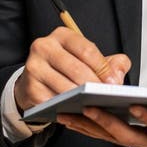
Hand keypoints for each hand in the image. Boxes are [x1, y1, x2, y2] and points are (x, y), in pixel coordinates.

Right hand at [14, 26, 130, 113]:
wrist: (36, 82)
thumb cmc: (66, 68)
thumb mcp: (89, 59)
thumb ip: (112, 63)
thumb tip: (117, 77)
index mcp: (62, 35)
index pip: (86, 49)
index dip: (103, 67)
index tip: (114, 82)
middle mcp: (44, 46)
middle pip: (76, 68)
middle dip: (94, 85)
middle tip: (107, 97)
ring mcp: (34, 67)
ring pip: (64, 87)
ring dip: (82, 99)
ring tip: (95, 104)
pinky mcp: (29, 88)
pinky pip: (53, 102)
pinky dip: (67, 108)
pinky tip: (77, 111)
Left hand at [57, 104, 146, 146]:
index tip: (135, 104)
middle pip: (128, 134)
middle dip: (107, 121)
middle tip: (88, 107)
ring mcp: (145, 144)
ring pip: (112, 137)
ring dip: (89, 127)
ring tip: (67, 113)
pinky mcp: (137, 142)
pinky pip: (109, 137)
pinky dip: (90, 129)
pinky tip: (73, 119)